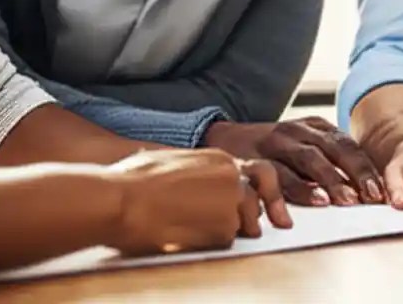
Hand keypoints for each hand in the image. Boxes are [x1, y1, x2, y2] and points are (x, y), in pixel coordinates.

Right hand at [104, 149, 291, 256]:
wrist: (122, 200)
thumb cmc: (130, 180)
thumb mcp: (163, 159)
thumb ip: (184, 167)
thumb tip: (166, 166)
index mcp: (219, 158)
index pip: (258, 173)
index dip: (269, 190)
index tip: (277, 205)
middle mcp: (232, 176)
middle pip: (258, 199)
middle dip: (266, 212)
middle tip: (280, 224)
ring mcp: (232, 201)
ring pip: (245, 222)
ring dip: (230, 229)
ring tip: (196, 227)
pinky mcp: (225, 226)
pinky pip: (228, 241)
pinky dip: (213, 243)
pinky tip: (187, 236)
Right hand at [204, 118, 384, 206]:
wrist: (222, 136)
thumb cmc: (271, 149)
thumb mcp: (302, 144)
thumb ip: (327, 158)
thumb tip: (363, 187)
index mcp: (313, 125)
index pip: (347, 144)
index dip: (366, 167)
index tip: (381, 191)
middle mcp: (296, 129)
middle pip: (334, 148)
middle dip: (356, 172)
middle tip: (371, 196)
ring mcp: (275, 141)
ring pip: (309, 158)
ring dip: (330, 180)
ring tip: (346, 201)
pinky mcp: (254, 157)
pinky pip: (278, 173)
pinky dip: (298, 188)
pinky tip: (313, 201)